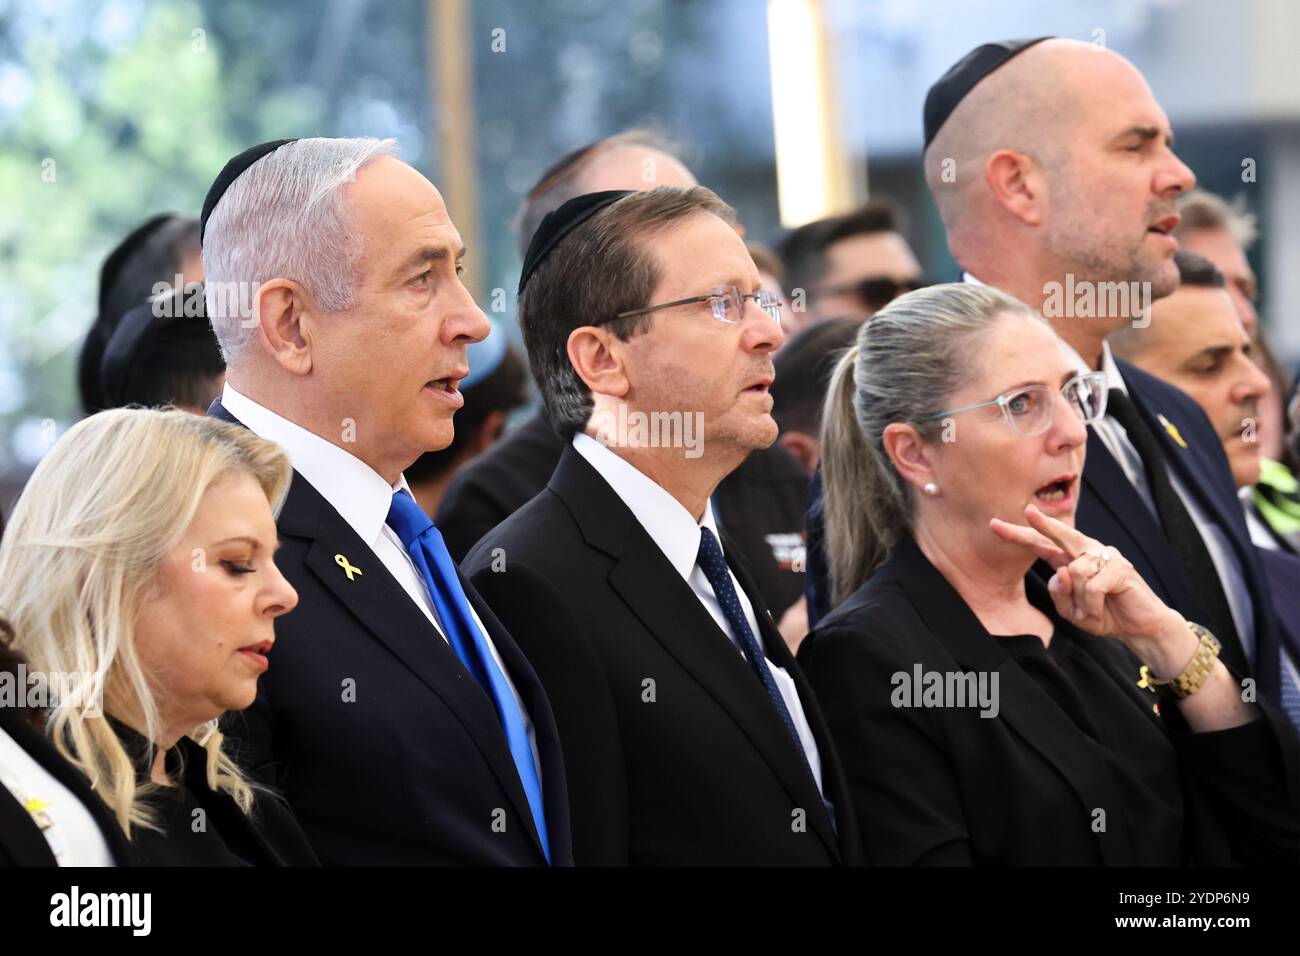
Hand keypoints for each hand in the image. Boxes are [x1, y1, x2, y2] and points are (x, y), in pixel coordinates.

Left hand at [990, 504, 1181, 645]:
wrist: (1140, 628)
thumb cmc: (1104, 614)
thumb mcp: (1072, 611)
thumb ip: (1059, 593)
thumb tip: (1061, 571)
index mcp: (1072, 559)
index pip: (1042, 545)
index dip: (1018, 535)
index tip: (993, 524)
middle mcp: (1088, 552)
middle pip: (1062, 535)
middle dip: (1044, 525)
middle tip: (1028, 511)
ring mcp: (1107, 557)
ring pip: (1073, 573)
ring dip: (1078, 602)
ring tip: (1091, 611)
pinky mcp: (1121, 569)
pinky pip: (1091, 586)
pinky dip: (1091, 605)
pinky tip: (1101, 610)